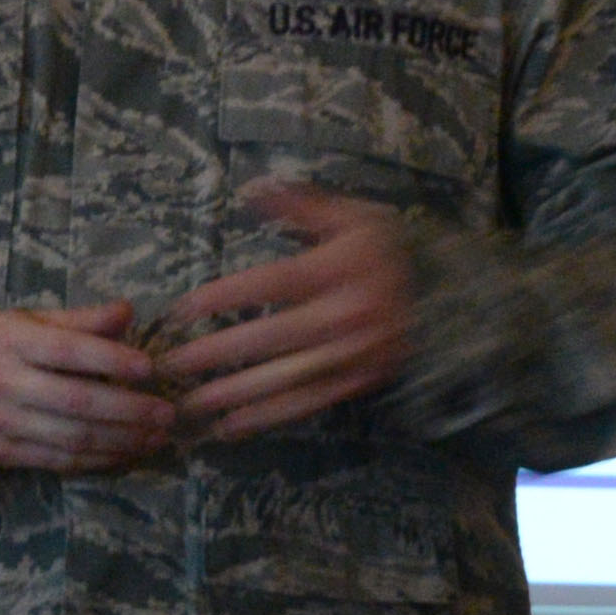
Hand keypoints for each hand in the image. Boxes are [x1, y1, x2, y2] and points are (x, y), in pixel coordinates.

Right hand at [0, 303, 177, 473]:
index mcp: (11, 341)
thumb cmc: (4, 347)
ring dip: (122, 440)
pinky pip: (60, 461)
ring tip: (156, 436)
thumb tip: (127, 311)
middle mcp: (1, 381)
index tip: (149, 368)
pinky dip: (99, 459)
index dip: (111, 359)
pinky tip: (127, 451)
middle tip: (167, 412)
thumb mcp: (34, 322)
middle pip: (76, 401)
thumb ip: (82, 320)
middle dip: (129, 409)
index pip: (68, 350)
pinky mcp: (1, 453)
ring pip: (72, 437)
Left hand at [154, 181, 415, 438]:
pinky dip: (267, 418)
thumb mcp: (351, 216)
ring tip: (190, 405)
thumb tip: (251, 188)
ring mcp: (353, 355)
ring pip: (285, 379)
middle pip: (270, 338)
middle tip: (169, 365)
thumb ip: (300, 204)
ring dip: (234, 394)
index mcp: (339, 270)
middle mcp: (345, 316)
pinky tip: (230, 427)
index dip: (224, 297)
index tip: (181, 310)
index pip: (271, 284)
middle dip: (216, 354)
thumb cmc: (386, 252)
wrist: (446, 296)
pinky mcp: (358, 383)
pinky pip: (306, 405)